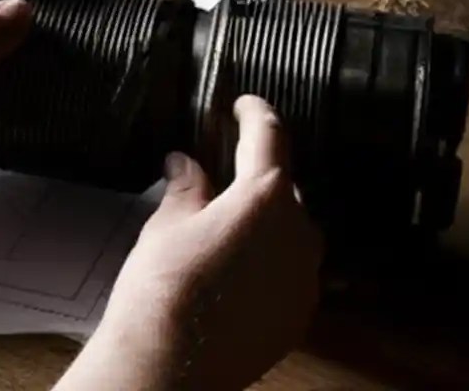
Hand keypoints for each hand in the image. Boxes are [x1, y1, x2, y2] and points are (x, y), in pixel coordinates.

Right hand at [55, 96, 323, 390]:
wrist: (169, 366)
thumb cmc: (163, 289)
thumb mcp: (167, 225)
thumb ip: (187, 189)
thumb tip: (185, 164)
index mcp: (265, 196)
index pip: (269, 136)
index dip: (255, 113)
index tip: (244, 105)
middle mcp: (298, 232)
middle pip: (284, 188)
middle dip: (257, 178)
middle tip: (223, 178)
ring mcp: (305, 276)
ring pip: (293, 232)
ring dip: (267, 223)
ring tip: (228, 230)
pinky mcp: (300, 314)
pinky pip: (292, 273)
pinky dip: (271, 263)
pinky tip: (238, 272)